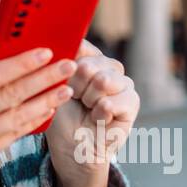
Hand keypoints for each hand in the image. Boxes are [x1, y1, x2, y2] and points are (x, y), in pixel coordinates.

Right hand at [0, 47, 78, 186]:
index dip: (21, 64)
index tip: (44, 52)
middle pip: (10, 95)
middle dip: (43, 78)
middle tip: (67, 66)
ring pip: (18, 117)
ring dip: (46, 101)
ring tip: (66, 88)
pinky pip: (14, 134)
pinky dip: (34, 120)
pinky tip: (48, 109)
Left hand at [45, 39, 139, 186]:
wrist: (72, 146)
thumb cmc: (62, 115)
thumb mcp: (54, 85)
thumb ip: (61, 62)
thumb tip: (66, 40)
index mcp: (89, 56)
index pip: (80, 47)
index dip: (66, 68)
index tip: (62, 83)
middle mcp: (108, 65)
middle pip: (89, 65)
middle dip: (75, 87)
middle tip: (76, 100)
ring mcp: (123, 82)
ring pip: (103, 80)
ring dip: (88, 100)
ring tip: (88, 108)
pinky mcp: (132, 101)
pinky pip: (114, 100)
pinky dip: (100, 113)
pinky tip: (97, 118)